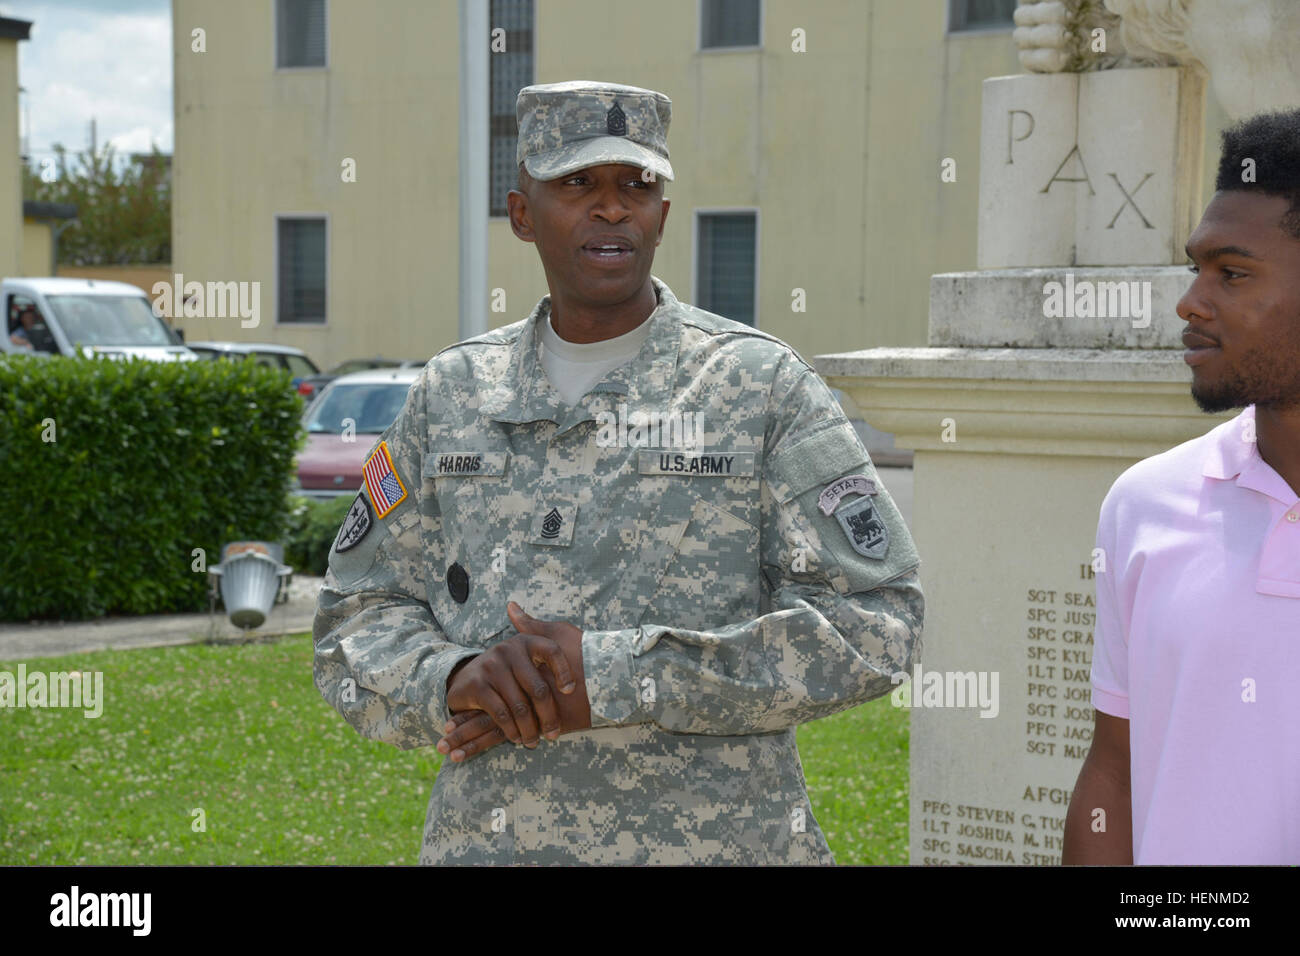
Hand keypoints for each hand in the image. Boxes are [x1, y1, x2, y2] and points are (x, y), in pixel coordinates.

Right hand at [437, 602, 591, 761]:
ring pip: (520, 706)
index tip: (571, 692)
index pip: (552, 651)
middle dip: (548, 716)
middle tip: (554, 734)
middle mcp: (508, 649)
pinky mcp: (477, 685)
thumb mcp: (528, 652)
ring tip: (534, 742)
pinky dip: (512, 730)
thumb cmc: (507, 670)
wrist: (464, 679)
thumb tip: (566, 625)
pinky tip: (517, 738)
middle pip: (538, 688)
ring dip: (530, 730)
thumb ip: (548, 639)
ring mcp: (491, 666)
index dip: (564, 671)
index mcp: (527, 641)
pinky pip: (501, 714)